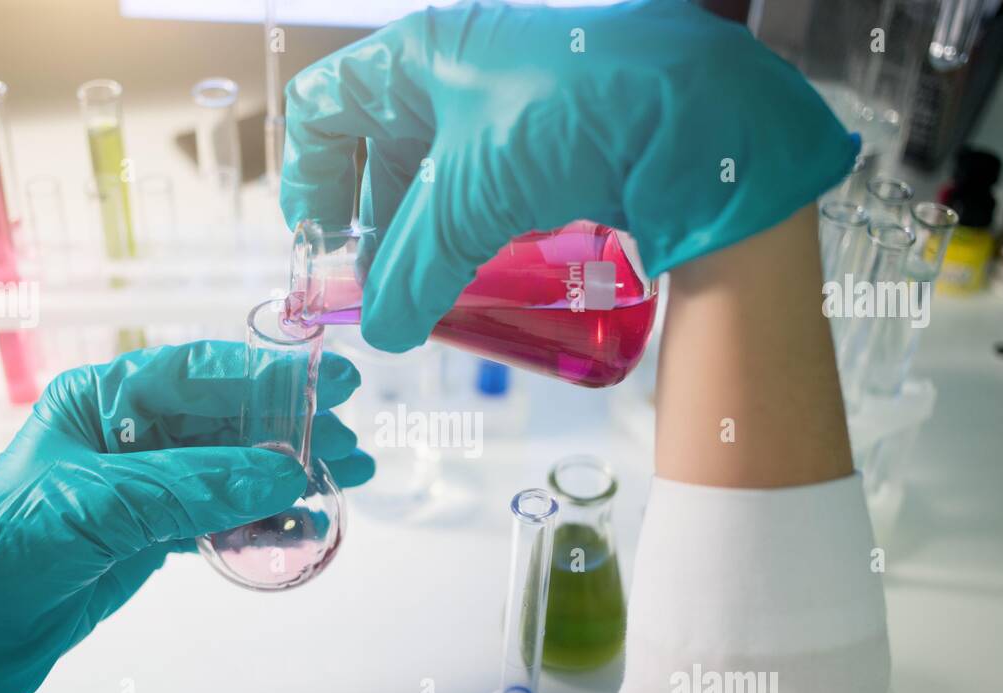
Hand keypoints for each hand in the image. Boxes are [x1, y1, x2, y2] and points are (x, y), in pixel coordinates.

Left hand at [0, 341, 372, 692]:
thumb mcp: (96, 505)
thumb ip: (192, 486)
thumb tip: (286, 471)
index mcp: (102, 400)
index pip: (202, 372)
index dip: (272, 375)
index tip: (335, 380)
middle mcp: (125, 434)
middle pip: (226, 421)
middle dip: (292, 431)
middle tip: (352, 447)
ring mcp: (138, 488)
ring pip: (228, 471)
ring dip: (285, 478)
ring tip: (344, 483)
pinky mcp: (145, 537)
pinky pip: (215, 519)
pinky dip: (257, 523)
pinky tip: (297, 527)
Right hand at [280, 0, 856, 351]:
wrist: (694, 116)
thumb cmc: (567, 117)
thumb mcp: (470, 199)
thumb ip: (413, 269)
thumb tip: (384, 327)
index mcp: (417, 56)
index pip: (323, 107)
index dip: (308, 176)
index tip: (320, 242)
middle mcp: (455, 73)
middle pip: (379, 148)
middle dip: (372, 221)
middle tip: (379, 285)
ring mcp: (505, 107)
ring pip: (437, 175)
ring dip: (424, 236)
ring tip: (428, 291)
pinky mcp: (549, 142)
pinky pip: (488, 188)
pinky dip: (473, 234)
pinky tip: (480, 273)